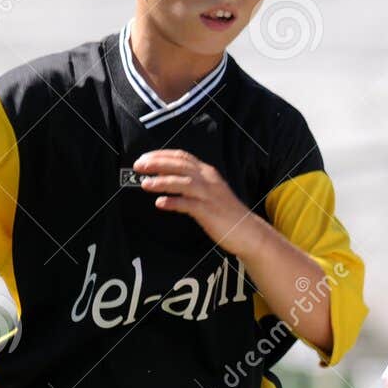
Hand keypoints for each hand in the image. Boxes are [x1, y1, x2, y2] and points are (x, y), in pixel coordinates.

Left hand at [135, 150, 260, 255]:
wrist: (249, 232)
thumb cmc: (227, 214)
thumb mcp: (209, 192)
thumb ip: (191, 183)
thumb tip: (166, 179)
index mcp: (208, 173)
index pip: (182, 156)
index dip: (161, 155)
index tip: (144, 158)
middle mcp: (208, 180)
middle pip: (180, 165)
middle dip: (157, 164)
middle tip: (139, 166)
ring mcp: (209, 196)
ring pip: (182, 182)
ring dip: (162, 181)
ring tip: (145, 184)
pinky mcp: (209, 212)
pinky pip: (188, 204)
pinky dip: (173, 202)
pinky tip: (160, 203)